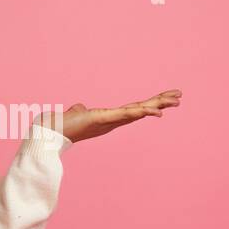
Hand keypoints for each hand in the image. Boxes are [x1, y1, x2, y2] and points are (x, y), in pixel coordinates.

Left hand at [34, 89, 180, 143]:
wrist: (49, 132)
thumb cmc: (61, 124)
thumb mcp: (75, 113)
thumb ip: (80, 110)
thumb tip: (80, 107)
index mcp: (109, 118)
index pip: (134, 109)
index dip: (150, 104)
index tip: (166, 98)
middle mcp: (113, 121)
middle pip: (142, 109)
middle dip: (161, 102)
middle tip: (180, 95)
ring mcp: (110, 121)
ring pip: (139, 111)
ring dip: (158, 105)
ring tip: (176, 100)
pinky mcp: (104, 119)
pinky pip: (127, 115)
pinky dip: (142, 112)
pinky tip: (156, 110)